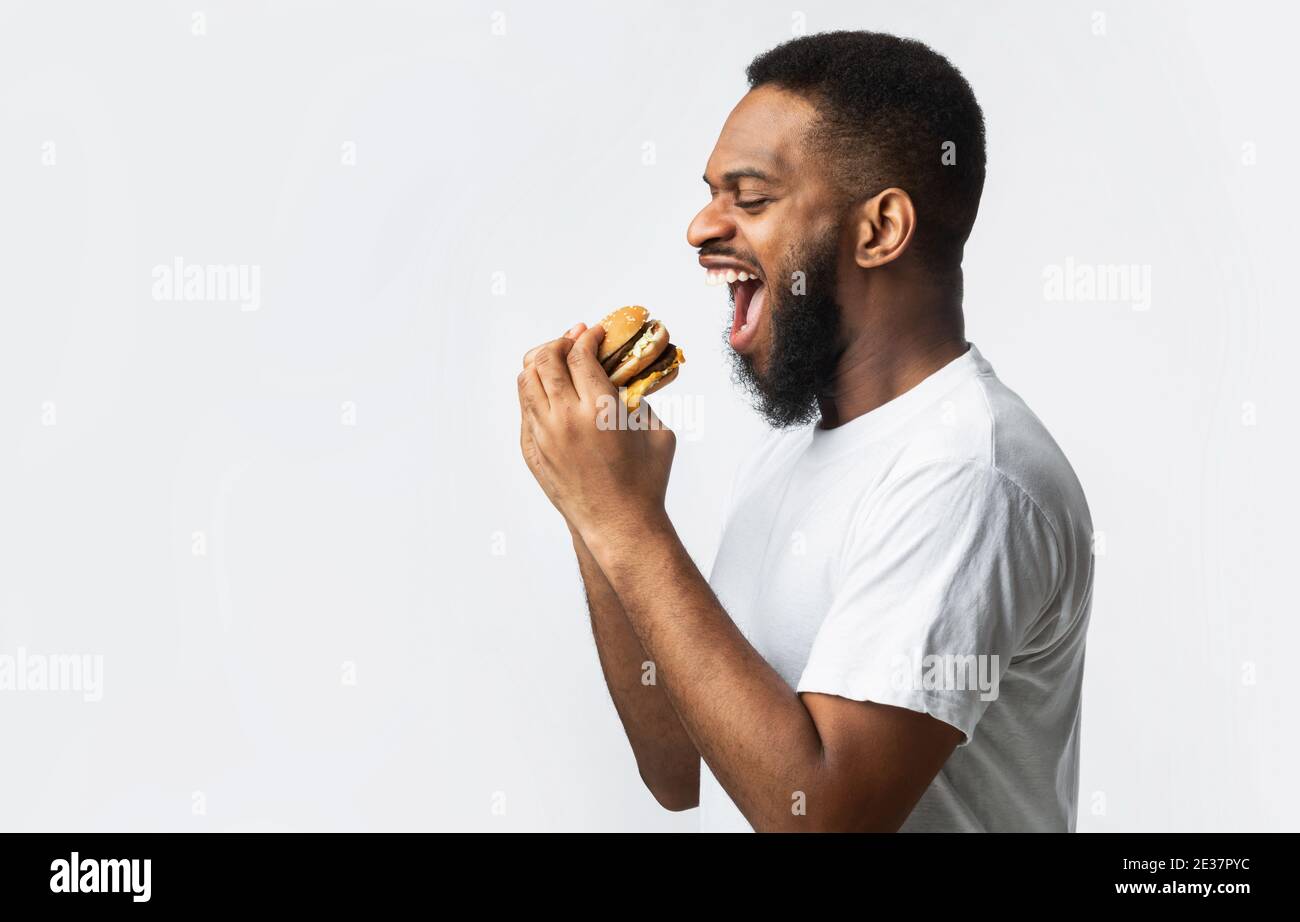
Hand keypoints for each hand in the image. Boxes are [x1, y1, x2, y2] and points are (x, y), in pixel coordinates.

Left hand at [518, 323, 676, 543]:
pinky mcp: (532, 450)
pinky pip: (524, 408)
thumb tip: (629, 378)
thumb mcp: (657, 430)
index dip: (587, 337)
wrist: (619, 525)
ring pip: (527, 380)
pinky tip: (549, 389)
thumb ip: (642, 398)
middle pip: (547, 359)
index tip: (595, 332)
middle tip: (574, 340)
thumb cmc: (646, 482)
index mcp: (599, 410)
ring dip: (541, 362)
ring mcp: (543, 435)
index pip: (580, 355)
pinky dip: (534, 389)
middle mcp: (565, 418)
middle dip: (561, 342)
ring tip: (556, 358)